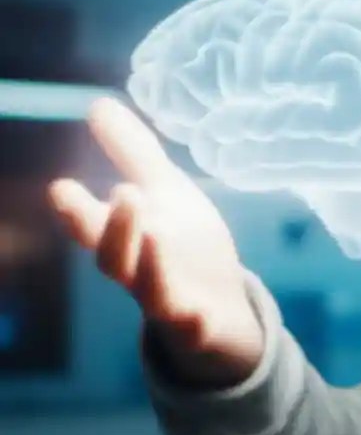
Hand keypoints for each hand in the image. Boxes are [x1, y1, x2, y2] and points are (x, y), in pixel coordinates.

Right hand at [48, 97, 262, 386]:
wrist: (224, 310)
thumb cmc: (186, 247)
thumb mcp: (166, 194)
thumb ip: (132, 154)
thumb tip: (97, 103)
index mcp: (129, 238)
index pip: (93, 225)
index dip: (77, 210)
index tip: (61, 187)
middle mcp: (139, 273)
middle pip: (114, 259)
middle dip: (113, 230)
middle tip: (125, 193)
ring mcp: (169, 303)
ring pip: (151, 291)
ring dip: (150, 265)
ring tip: (157, 232)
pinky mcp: (201, 328)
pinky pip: (194, 330)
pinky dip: (193, 323)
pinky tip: (198, 313)